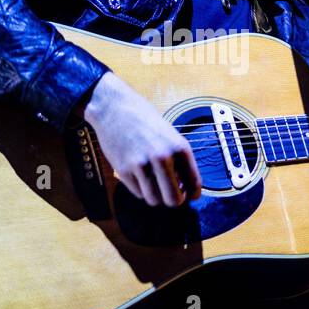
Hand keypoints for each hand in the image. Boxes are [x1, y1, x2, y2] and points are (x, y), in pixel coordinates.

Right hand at [83, 72, 202, 206]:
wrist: (114, 108)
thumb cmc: (144, 119)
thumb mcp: (169, 135)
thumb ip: (178, 159)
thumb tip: (184, 187)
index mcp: (179, 147)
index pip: (194, 184)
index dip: (192, 194)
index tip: (189, 195)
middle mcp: (162, 157)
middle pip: (174, 200)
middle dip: (173, 200)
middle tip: (170, 195)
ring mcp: (142, 165)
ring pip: (154, 200)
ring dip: (155, 196)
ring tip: (154, 184)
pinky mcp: (124, 170)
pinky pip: (138, 193)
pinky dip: (140, 189)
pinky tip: (139, 175)